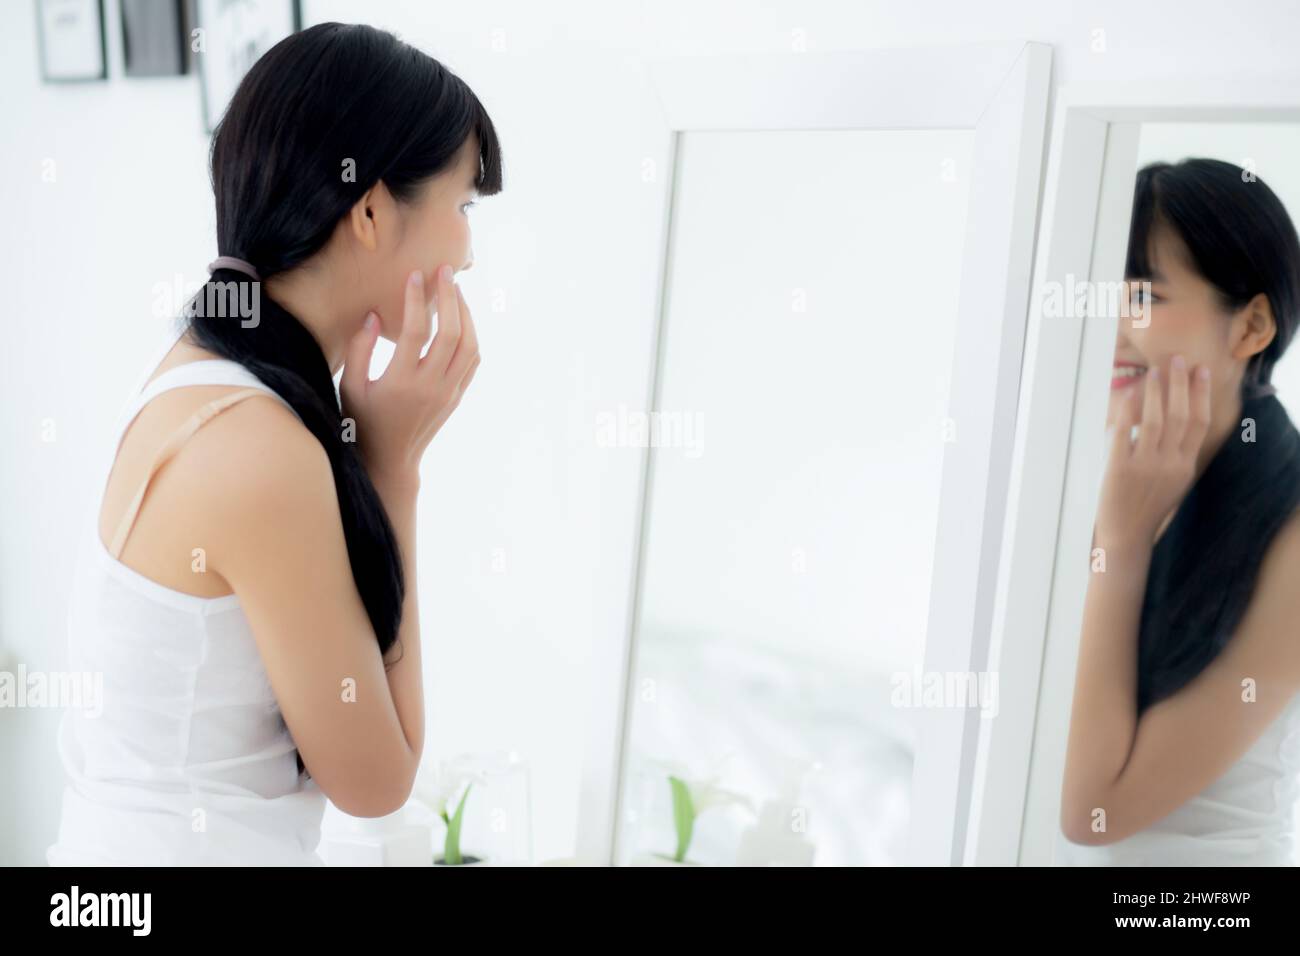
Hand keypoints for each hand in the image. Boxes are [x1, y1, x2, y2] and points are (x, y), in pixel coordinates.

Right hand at [339, 265, 480, 488]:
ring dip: (466, 314)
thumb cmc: (362, 422)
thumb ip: (359, 350)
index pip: (415, 332)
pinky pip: (472, 361)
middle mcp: (429, 387)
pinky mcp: (456, 397)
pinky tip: (462, 319)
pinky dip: (472, 336)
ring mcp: (448, 393)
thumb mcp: (350, 386)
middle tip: (445, 271)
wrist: (389, 460)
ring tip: (455, 290)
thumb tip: (374, 314)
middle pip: (451, 334)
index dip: (416, 300)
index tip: (415, 275)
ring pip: (469, 346)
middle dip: (450, 297)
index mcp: (399, 382)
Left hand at [1095, 355, 1210, 550]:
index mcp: (1185, 465)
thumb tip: (1169, 421)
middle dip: (1180, 384)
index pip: (1199, 422)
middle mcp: (1169, 464)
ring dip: (1156, 392)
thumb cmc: (1146, 506)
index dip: (1200, 394)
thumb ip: (1175, 454)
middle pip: (1180, 416)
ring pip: (1155, 420)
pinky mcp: (1120, 469)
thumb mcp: (1172, 481)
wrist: (1126, 535)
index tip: (1201, 371)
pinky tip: (1130, 394)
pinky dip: (1129, 412)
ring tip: (1154, 372)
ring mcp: (1145, 466)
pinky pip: (1125, 434)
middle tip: (1177, 360)